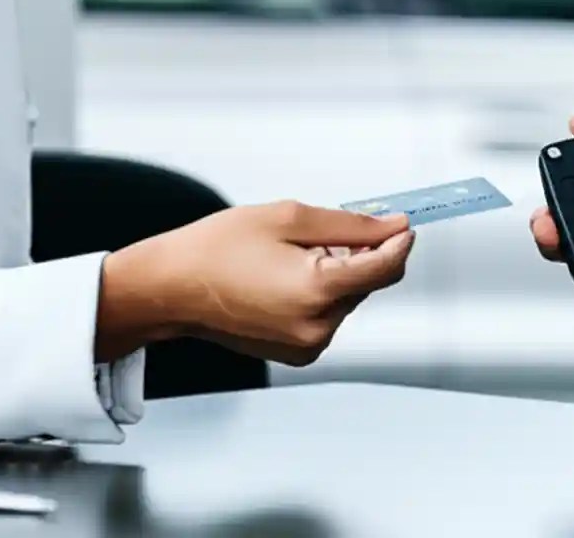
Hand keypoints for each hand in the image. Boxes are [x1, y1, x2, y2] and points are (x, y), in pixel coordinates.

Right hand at [97, 201, 413, 365]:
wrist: (171, 288)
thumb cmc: (218, 248)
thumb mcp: (289, 219)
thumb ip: (351, 225)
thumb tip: (395, 227)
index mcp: (317, 290)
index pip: (386, 266)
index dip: (399, 241)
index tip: (403, 223)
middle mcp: (318, 326)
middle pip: (369, 281)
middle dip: (359, 253)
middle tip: (324, 231)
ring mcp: (308, 345)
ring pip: (349, 298)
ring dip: (338, 273)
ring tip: (290, 256)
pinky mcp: (299, 353)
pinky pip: (329, 315)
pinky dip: (321, 293)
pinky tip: (285, 279)